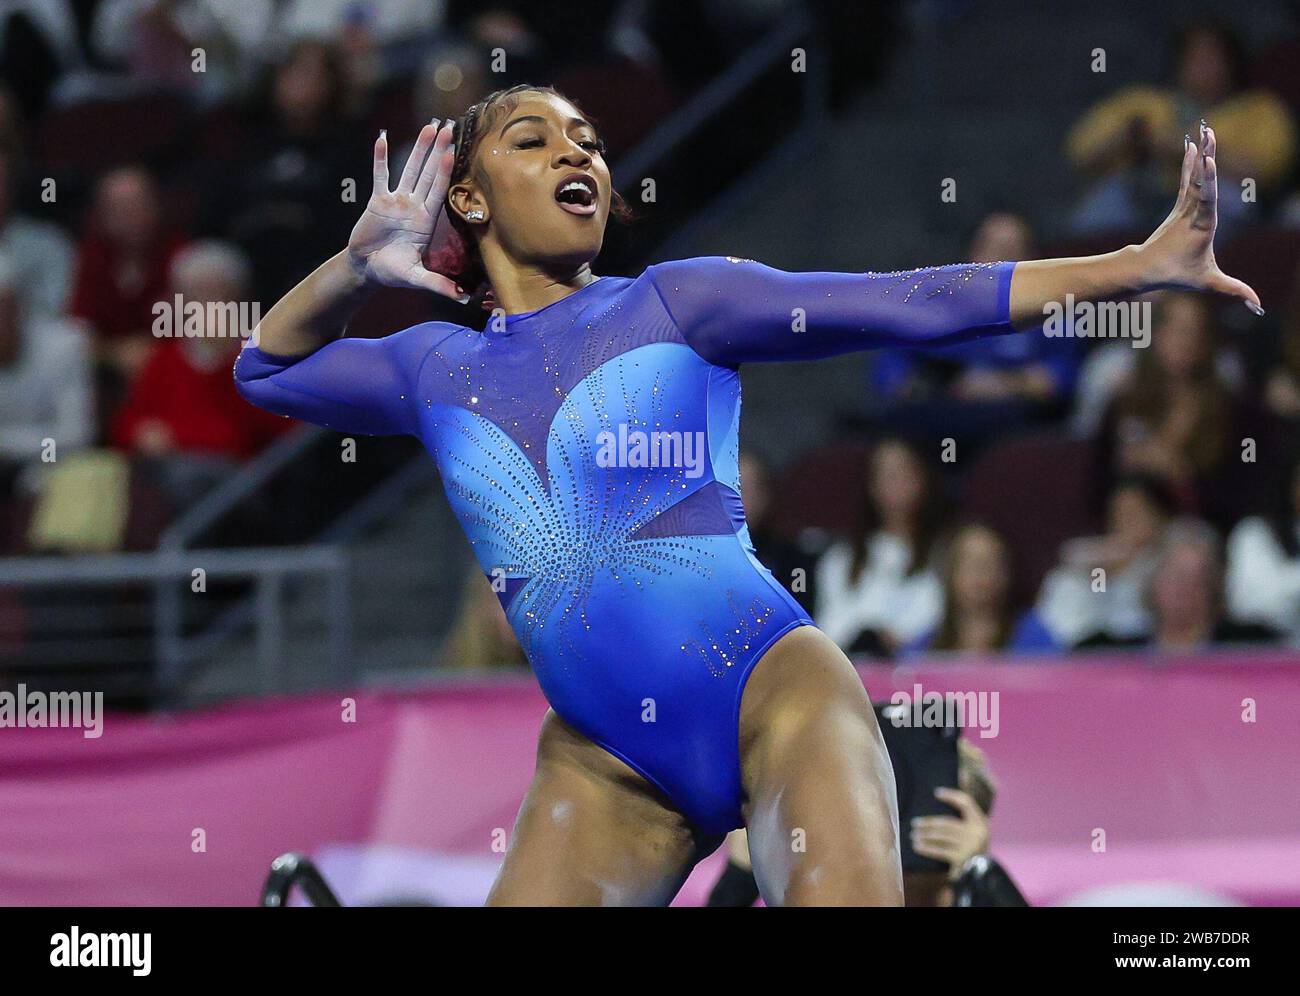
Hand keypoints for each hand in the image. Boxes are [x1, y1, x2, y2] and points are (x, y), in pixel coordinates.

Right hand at [347, 120, 466, 300]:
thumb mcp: (417, 277)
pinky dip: (379, 157)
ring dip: (417, 148)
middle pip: (428, 172)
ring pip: (408, 168)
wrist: (368, 269)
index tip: (454, 151)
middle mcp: (414, 206)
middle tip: (448, 126)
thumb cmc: (393, 272)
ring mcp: (396, 201)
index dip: (446, 170)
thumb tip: (463, 299)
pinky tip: (382, 137)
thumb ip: (438, 284)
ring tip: (428, 127)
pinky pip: (379, 176)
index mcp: (425, 220)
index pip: (439, 190)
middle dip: (437, 150)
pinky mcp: (376, 201)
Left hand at [911, 787, 990, 880]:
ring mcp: (970, 846)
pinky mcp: (961, 859)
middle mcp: (978, 833)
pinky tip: (916, 846)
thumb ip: (964, 815)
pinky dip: (926, 848)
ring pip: (940, 836)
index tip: (936, 792)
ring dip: (924, 835)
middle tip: (915, 823)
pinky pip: (939, 851)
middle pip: (947, 822)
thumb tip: (953, 784)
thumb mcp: (973, 832)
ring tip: (913, 835)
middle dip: (928, 822)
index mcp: (981, 823)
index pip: (966, 802)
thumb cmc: (971, 850)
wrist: (980, 875)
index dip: (952, 795)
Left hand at [1137, 121, 1261, 313]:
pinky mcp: (1182, 206)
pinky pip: (1187, 180)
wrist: (1147, 270)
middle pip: (1201, 178)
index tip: (1207, 159)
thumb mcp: (1208, 282)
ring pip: (1194, 176)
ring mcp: (1185, 207)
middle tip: (1209, 130)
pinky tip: (1191, 145)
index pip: (1205, 197)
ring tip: (1204, 129)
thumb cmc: (1178, 275)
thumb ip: (1233, 290)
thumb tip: (1257, 304)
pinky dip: (1190, 163)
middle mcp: (1193, 212)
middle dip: (1207, 154)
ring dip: (1201, 153)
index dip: (1207, 178)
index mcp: (1202, 225)